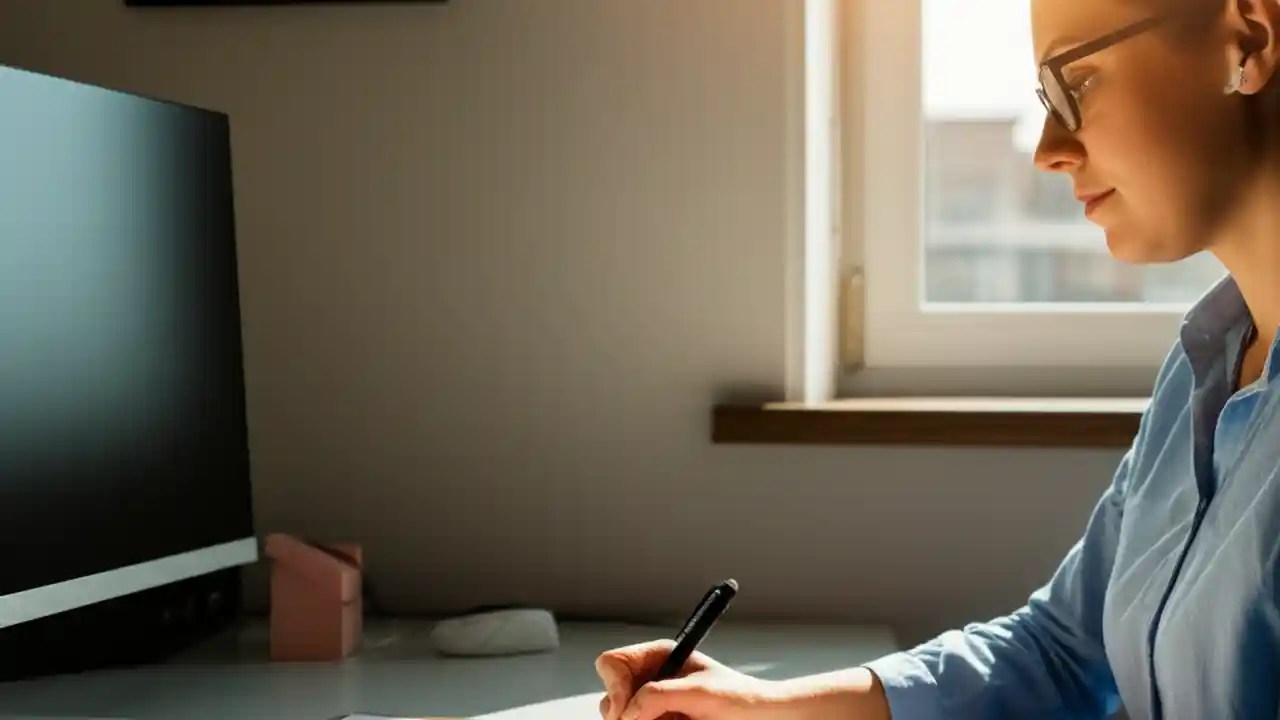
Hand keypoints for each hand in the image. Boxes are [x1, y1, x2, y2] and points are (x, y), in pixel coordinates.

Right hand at [594, 639, 785, 719]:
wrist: (765, 719)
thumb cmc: (742, 699)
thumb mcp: (698, 692)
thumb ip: (658, 695)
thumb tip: (627, 712)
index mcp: (659, 657)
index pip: (612, 663)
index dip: (615, 686)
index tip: (628, 708)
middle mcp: (651, 679)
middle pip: (611, 696)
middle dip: (626, 712)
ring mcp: (654, 705)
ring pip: (621, 718)